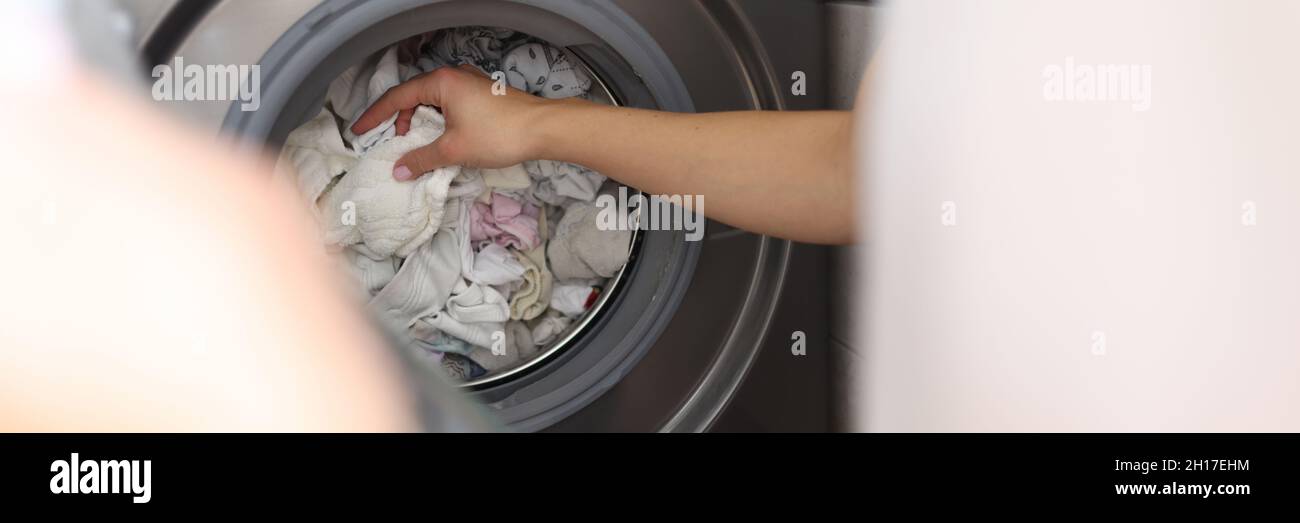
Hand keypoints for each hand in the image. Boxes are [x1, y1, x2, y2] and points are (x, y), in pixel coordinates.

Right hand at [351, 64, 556, 179]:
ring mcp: (470, 84)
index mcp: (441, 82)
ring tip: (418, 146)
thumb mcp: (454, 150)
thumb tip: (398, 170)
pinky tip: (442, 141)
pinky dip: (439, 122)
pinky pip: (451, 106)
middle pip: (415, 97)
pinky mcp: (483, 95)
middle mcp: (454, 77)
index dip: (375, 116)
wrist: (543, 129)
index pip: (397, 97)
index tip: (360, 131)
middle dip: (400, 121)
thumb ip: (422, 158)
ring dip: (421, 123)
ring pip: (434, 102)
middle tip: (393, 144)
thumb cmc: (499, 134)